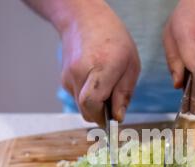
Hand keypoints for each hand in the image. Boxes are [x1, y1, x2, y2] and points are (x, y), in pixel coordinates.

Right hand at [59, 1, 139, 124]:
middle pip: (86, 110)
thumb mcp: (131, 64)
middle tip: (113, 105)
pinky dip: (88, 97)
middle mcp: (80, 73)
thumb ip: (124, 93)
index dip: (102, 117)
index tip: (113, 120)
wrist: (82, 19)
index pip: (92, 103)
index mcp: (100, 67)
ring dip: (95, 105)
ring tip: (106, 86)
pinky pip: (77, 97)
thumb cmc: (112, 39)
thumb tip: (118, 117)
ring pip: (81, 106)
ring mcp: (68, 77)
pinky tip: (95, 80)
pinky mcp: (63, 80)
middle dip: (100, 114)